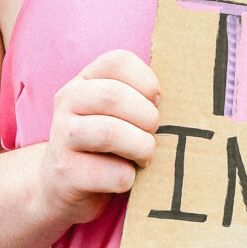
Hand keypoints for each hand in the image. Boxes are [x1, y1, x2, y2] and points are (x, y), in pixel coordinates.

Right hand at [38, 49, 160, 228]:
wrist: (62, 187)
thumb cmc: (105, 146)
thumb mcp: (116, 115)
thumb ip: (139, 100)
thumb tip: (185, 105)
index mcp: (84, 81)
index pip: (117, 61)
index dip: (146, 79)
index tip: (157, 102)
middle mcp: (67, 102)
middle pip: (113, 96)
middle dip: (146, 117)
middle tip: (153, 133)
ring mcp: (61, 137)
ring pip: (109, 133)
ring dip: (141, 147)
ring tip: (145, 156)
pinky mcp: (65, 172)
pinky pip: (112, 173)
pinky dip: (130, 178)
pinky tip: (127, 178)